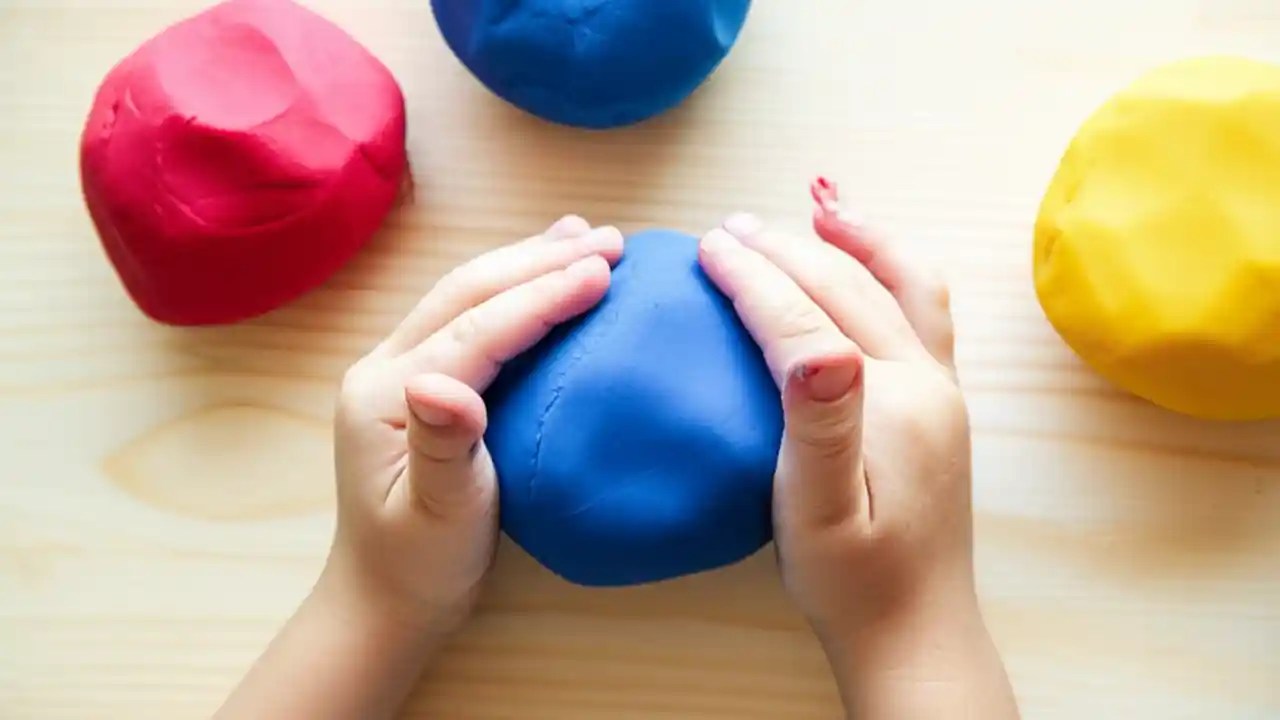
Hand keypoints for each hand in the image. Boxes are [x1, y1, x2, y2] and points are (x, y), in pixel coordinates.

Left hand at [325, 216, 623, 629]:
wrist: (386, 598)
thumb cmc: (419, 565)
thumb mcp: (436, 517)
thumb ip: (441, 447)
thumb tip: (438, 383)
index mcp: (388, 396)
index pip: (476, 330)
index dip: (540, 297)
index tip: (603, 271)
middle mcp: (386, 367)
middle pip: (468, 293)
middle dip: (539, 260)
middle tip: (612, 242)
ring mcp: (400, 369)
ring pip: (468, 294)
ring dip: (528, 261)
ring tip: (586, 236)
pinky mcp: (421, 381)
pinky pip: (471, 317)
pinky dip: (515, 288)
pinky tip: (545, 272)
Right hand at [698, 179, 1015, 718]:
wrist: (913, 631)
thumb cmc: (854, 582)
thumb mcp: (820, 513)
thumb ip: (822, 423)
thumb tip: (816, 346)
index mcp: (890, 403)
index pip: (807, 316)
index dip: (753, 277)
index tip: (707, 247)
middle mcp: (926, 382)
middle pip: (849, 288)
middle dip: (786, 250)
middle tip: (729, 230)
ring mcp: (940, 390)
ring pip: (901, 285)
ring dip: (857, 242)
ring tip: (818, 210)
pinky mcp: (940, 406)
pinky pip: (920, 312)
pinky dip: (890, 271)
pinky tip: (864, 267)